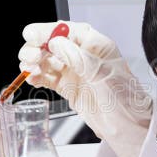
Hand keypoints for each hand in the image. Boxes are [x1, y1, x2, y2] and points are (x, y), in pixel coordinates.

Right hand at [18, 21, 152, 156]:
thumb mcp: (103, 74)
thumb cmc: (126, 98)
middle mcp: (83, 56)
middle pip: (53, 43)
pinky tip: (30, 78)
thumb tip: (56, 43)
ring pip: (47, 60)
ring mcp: (75, 72)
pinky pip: (47, 78)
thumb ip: (78, 57)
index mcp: (97, 45)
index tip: (32, 34)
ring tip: (28, 67)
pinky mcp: (68, 88)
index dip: (49, 30)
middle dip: (37, 47)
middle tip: (29, 55)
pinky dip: (36, 77)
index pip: (69, 30)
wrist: (129, 127)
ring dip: (34, 61)